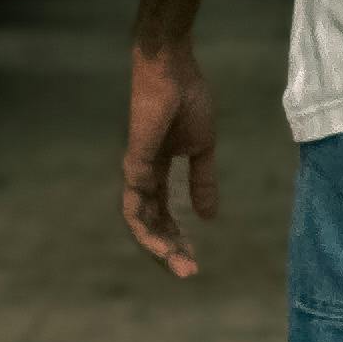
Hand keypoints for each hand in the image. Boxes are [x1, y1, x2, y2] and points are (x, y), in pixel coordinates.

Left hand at [122, 41, 219, 278]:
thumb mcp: (202, 148)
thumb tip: (209, 217)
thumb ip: (203, 181)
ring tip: (179, 264)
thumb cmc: (188, 99)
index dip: (178, 238)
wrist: (173, 69)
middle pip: (150, 224)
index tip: (195, 260)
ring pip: (138, 222)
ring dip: (157, 246)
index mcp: (158, 171)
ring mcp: (134, 172)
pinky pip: (134, 206)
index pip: (163, 214)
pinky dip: (147, 227)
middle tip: (189, 272)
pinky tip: (166, 240)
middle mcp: (142, 176)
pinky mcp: (133, 164)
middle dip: (169, 250)